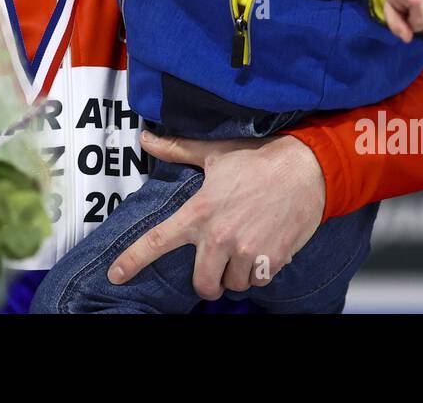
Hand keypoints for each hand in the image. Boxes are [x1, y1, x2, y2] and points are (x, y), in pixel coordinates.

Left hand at [106, 130, 324, 299]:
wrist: (306, 167)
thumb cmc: (259, 159)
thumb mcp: (213, 154)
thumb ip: (176, 150)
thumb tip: (146, 138)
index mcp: (199, 211)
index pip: (156, 241)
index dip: (132, 261)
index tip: (115, 275)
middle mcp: (219, 236)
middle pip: (202, 283)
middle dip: (208, 282)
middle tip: (215, 270)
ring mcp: (245, 251)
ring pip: (232, 285)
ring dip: (236, 275)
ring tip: (245, 250)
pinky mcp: (270, 260)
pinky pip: (257, 282)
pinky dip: (258, 273)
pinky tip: (263, 251)